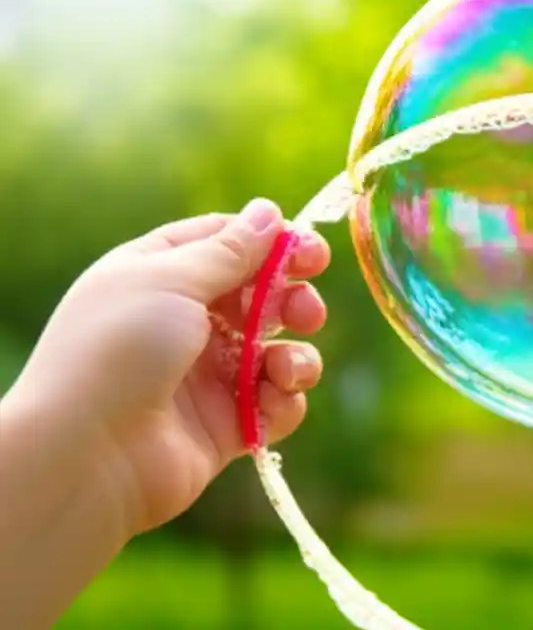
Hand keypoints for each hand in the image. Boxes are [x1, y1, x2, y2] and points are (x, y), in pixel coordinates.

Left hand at [11, 198, 329, 536]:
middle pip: (261, 298)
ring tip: (287, 369)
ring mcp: (206, 376)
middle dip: (293, 301)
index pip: (225, 244)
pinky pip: (274, 404)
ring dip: (296, 356)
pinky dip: (284, 400)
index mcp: (158, 276)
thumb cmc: (117, 351)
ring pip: (276, 352)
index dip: (271, 244)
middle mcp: (183, 322)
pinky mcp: (225, 424)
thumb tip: (269, 211)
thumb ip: (229, 250)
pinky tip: (274, 400)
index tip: (310, 251)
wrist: (88, 455)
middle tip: (307, 312)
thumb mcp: (171, 281)